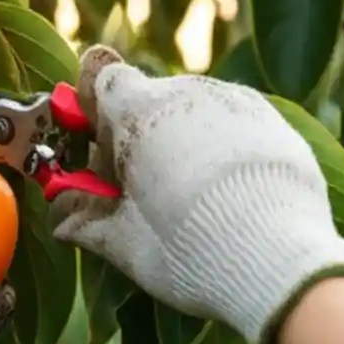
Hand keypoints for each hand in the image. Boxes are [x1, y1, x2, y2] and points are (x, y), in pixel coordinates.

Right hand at [50, 46, 343, 343]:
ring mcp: (238, 103)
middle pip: (146, 95)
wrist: (283, 266)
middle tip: (135, 188)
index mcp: (139, 114)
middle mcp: (188, 93)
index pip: (100, 77)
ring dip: (178, 139)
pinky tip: (225, 194)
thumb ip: (85, 216)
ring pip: (191, 108)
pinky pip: (231, 122)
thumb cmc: (191, 251)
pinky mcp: (275, 122)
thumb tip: (61, 214)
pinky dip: (220, 146)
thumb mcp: (123, 242)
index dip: (92, 110)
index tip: (94, 145)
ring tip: (186, 198)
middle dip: (134, 132)